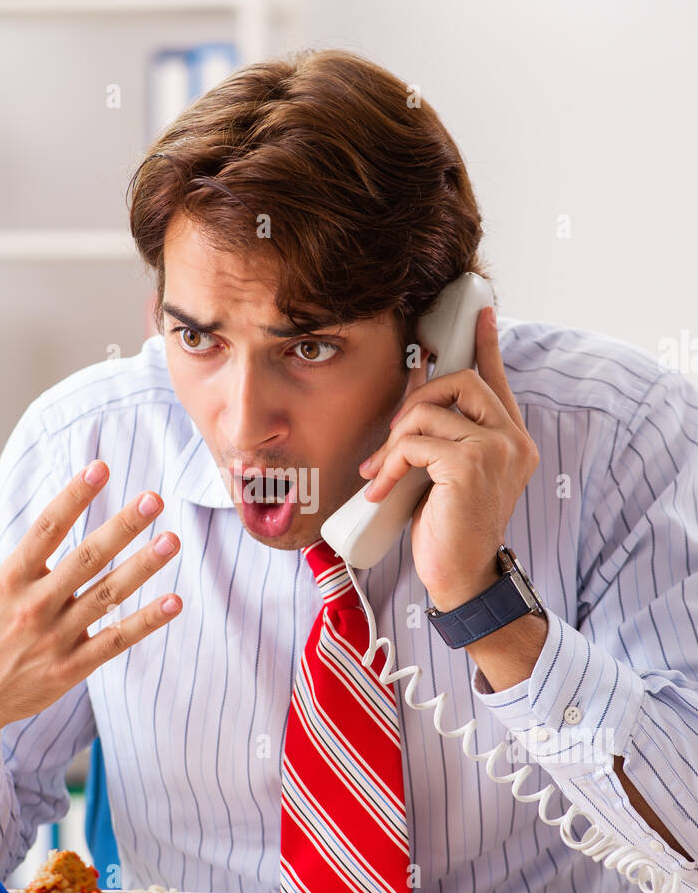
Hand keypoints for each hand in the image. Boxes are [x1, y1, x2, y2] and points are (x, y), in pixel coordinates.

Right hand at [0, 462, 181, 774]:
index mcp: (7, 580)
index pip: (45, 530)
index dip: (73, 498)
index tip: (101, 468)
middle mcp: (34, 606)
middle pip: (85, 559)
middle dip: (121, 527)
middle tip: (154, 498)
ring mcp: (55, 639)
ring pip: (106, 597)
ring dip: (142, 568)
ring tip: (172, 540)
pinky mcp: (70, 669)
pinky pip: (115, 642)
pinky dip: (146, 622)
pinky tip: (175, 601)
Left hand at [358, 307, 538, 609]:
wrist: (463, 578)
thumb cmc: (450, 530)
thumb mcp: (446, 475)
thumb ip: (443, 439)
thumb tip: (410, 405)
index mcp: (512, 441)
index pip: (497, 380)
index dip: (486, 345)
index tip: (479, 314)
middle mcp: (513, 441)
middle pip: (459, 381)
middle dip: (415, 400)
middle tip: (393, 438)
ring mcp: (496, 451)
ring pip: (428, 413)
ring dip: (392, 444)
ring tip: (380, 475)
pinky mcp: (471, 465)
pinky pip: (415, 443)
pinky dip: (388, 465)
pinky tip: (381, 490)